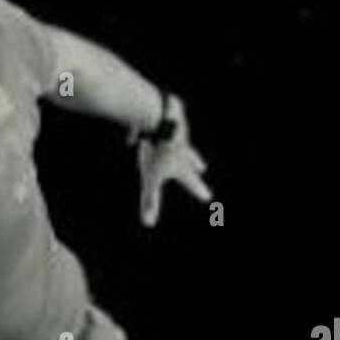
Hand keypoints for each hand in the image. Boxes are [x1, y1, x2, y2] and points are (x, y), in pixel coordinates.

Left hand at [136, 94, 211, 227]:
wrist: (160, 116)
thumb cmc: (157, 150)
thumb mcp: (151, 178)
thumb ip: (150, 200)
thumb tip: (148, 223)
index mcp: (181, 164)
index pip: (191, 182)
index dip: (198, 191)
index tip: (207, 198)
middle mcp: (182, 146)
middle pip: (190, 157)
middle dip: (195, 163)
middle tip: (202, 167)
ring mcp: (176, 130)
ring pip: (175, 139)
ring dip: (176, 143)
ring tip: (171, 144)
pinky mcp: (164, 116)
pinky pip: (154, 129)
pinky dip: (147, 133)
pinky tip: (132, 136)